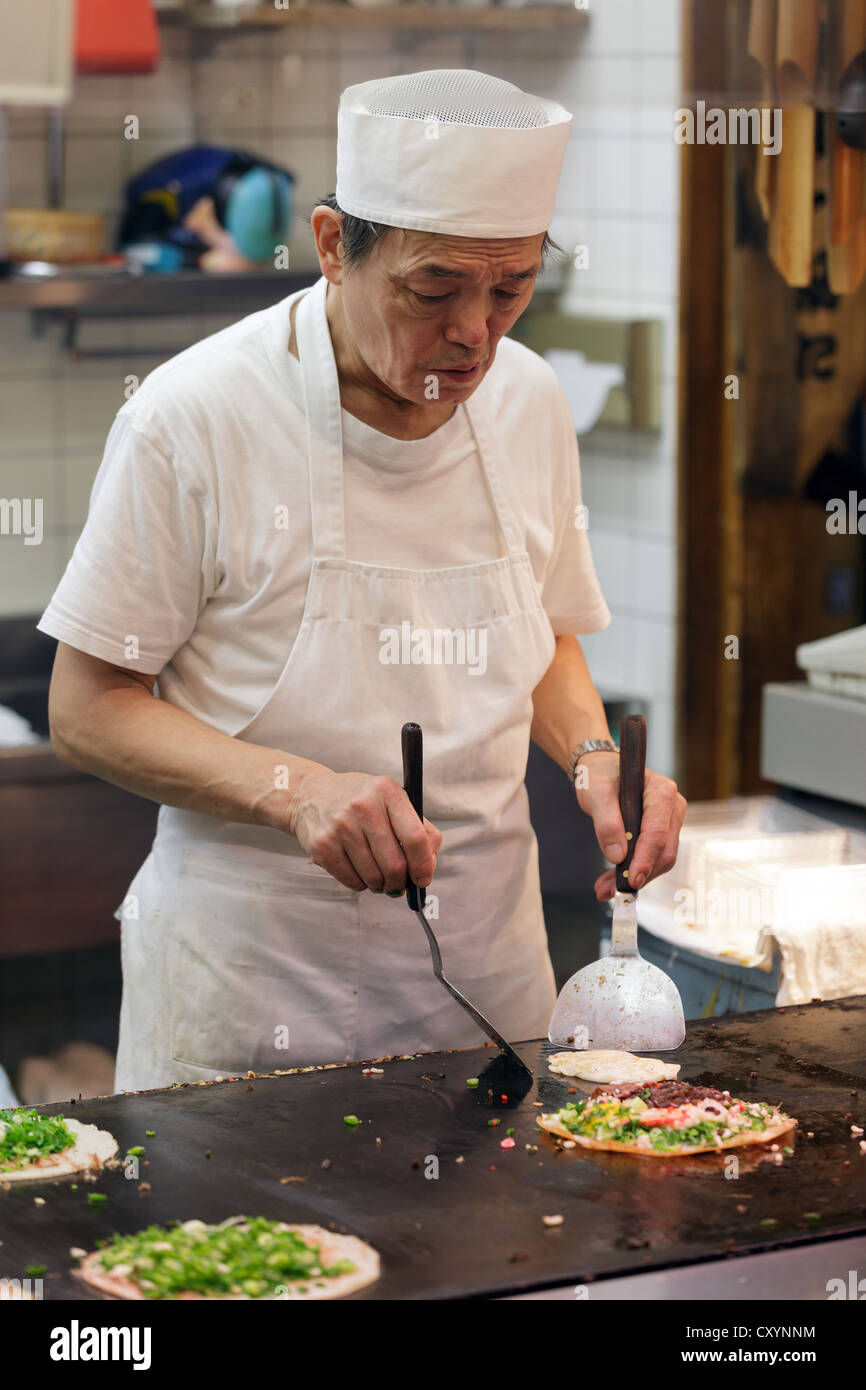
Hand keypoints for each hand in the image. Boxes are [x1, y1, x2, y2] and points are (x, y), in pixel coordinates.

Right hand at [286, 767, 441, 894]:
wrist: (310, 794)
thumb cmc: (358, 799)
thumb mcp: (390, 799)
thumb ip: (418, 827)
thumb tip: (428, 865)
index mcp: (387, 792)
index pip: (415, 838)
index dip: (423, 865)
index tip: (423, 879)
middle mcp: (364, 806)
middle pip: (395, 865)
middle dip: (400, 882)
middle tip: (399, 884)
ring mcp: (340, 826)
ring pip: (374, 878)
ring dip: (380, 885)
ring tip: (377, 875)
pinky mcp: (322, 845)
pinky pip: (352, 882)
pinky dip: (361, 884)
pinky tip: (358, 870)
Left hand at [574, 751, 686, 900]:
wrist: (602, 770)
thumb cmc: (601, 775)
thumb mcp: (595, 793)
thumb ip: (606, 822)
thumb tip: (617, 855)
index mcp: (661, 792)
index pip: (658, 832)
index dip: (645, 859)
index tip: (631, 879)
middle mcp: (672, 807)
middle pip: (664, 851)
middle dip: (640, 872)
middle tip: (611, 889)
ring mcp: (670, 821)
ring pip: (661, 859)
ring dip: (636, 876)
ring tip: (606, 887)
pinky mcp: (662, 833)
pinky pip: (653, 858)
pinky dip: (635, 871)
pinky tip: (613, 881)